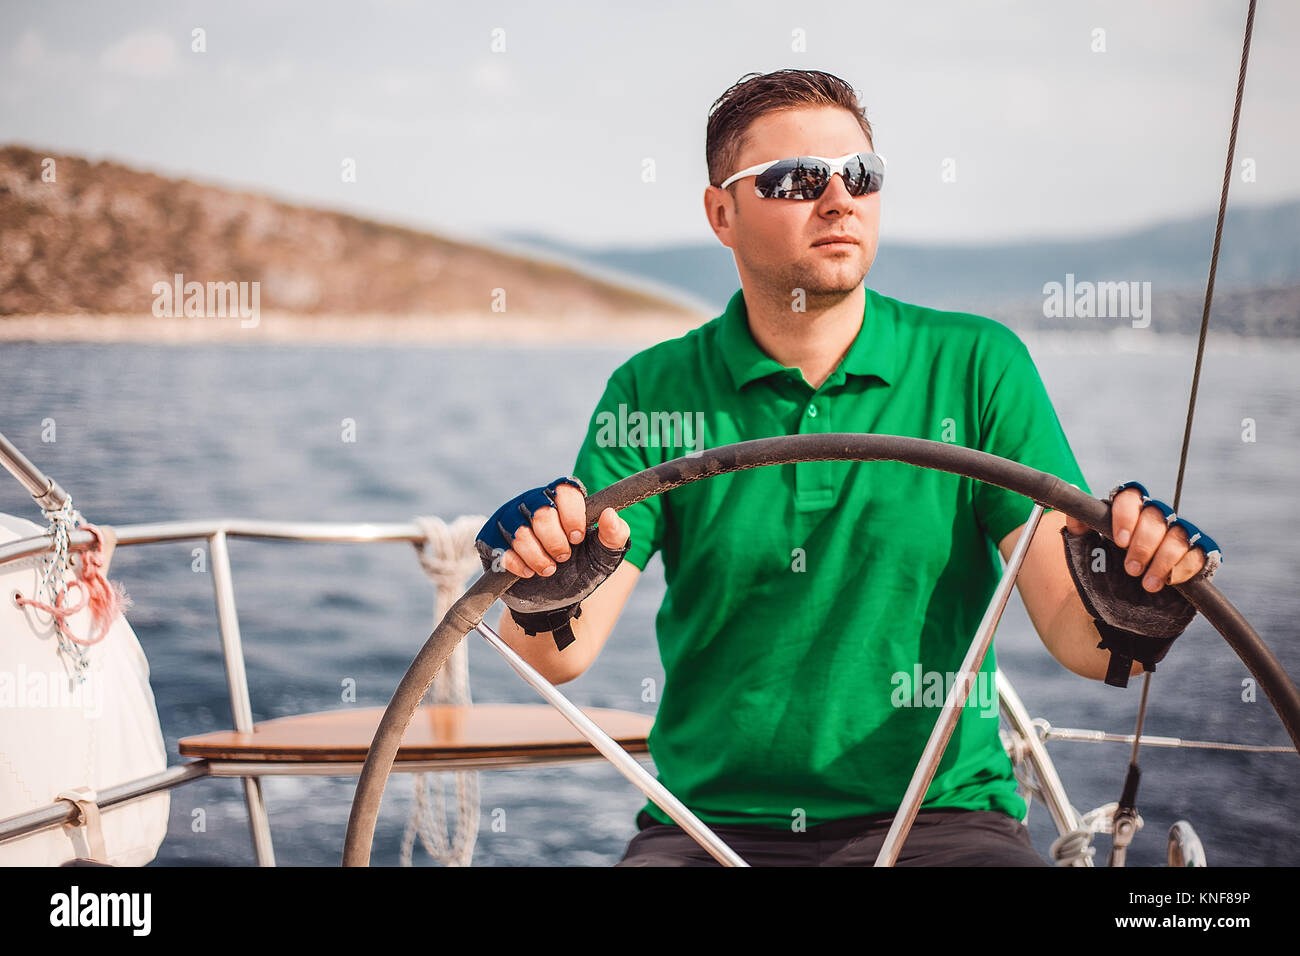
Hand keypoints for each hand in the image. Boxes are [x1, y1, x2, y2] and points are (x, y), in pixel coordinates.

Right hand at [475, 477, 631, 650]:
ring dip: (538, 558)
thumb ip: (615, 535)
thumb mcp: (604, 556)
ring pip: (520, 532)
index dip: (572, 517)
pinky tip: (528, 572)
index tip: (578, 539)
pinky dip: (518, 566)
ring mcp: (508, 519)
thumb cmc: (580, 570)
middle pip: (541, 512)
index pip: (565, 491)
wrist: (554, 602)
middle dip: (556, 543)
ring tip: (548, 569)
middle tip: (563, 557)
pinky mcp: (490, 540)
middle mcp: (533, 502)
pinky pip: (501, 550)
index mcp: (562, 499)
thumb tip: (610, 514)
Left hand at [1064, 487, 1206, 592]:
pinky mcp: (1194, 558)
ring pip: (1178, 535)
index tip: (1119, 541)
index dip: (1126, 516)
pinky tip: (1169, 582)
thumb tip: (1075, 489)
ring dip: (1163, 560)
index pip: (1130, 497)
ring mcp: (1176, 539)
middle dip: (1143, 544)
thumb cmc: (1102, 578)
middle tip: (1130, 569)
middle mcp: (1153, 522)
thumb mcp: (1084, 553)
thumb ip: (1079, 525)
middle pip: (1156, 516)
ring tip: (1148, 584)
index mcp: (1126, 514)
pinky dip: (1184, 568)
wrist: (1119, 614)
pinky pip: (1198, 555)